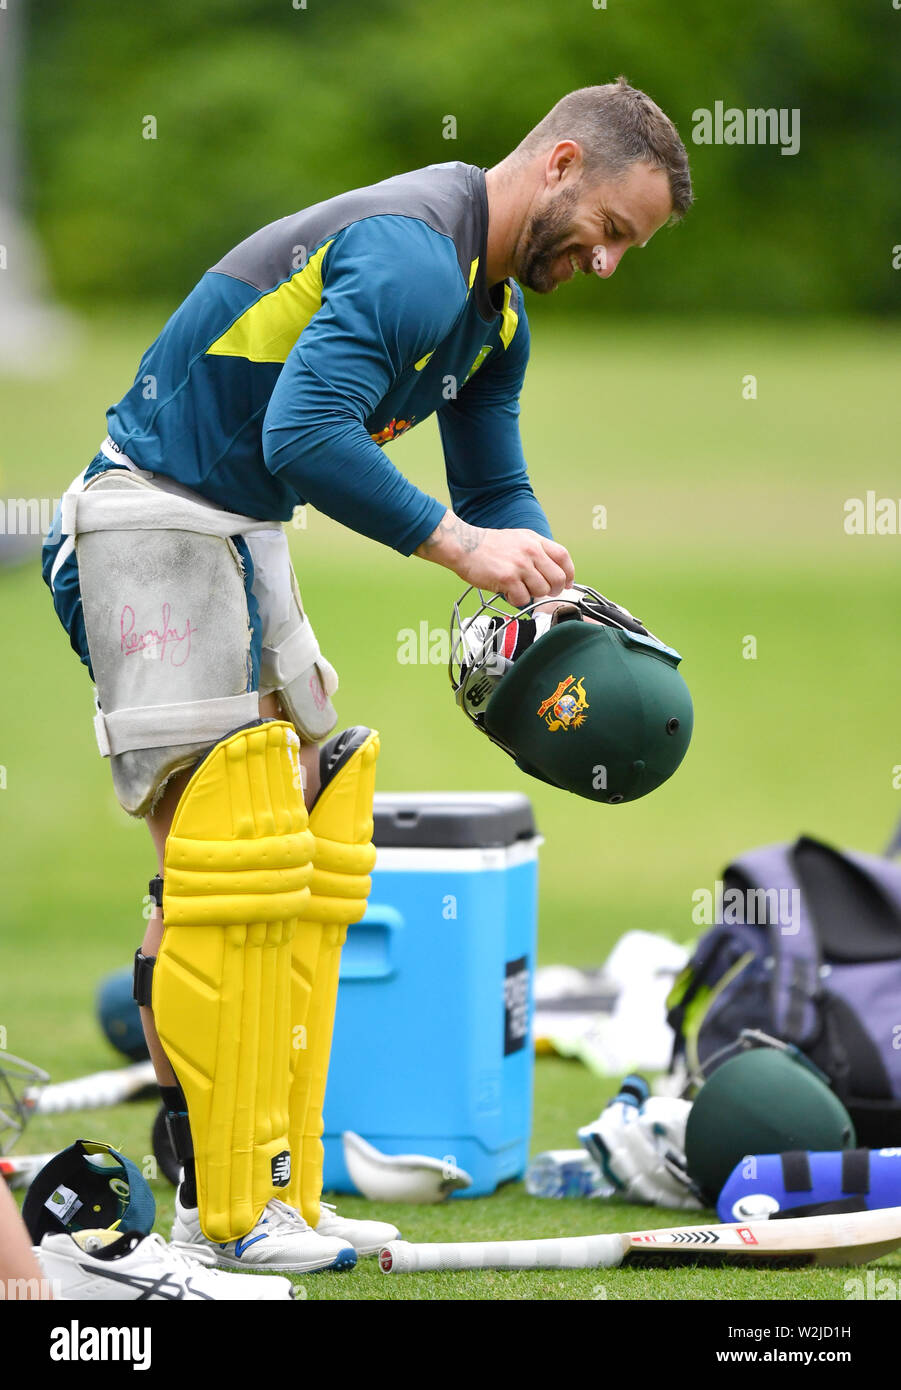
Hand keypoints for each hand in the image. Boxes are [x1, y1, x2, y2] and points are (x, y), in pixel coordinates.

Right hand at [416, 510, 573, 608]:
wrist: (464, 545)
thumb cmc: (489, 546)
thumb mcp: (518, 539)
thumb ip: (536, 551)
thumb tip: (551, 572)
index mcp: (535, 540)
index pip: (563, 557)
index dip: (569, 573)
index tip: (566, 583)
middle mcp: (531, 551)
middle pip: (557, 578)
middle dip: (553, 590)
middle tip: (543, 592)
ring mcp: (520, 565)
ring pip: (542, 591)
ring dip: (532, 595)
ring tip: (518, 589)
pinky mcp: (507, 579)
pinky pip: (523, 599)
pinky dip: (516, 600)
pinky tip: (507, 592)